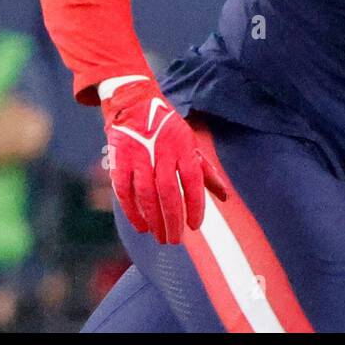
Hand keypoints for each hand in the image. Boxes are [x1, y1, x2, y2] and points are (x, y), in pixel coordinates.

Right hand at [101, 79, 228, 243]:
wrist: (134, 105)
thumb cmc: (167, 130)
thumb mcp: (190, 144)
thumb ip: (206, 172)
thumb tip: (225, 197)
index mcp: (183, 148)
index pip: (192, 181)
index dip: (194, 205)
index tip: (195, 226)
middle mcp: (161, 152)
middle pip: (168, 191)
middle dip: (172, 219)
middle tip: (175, 239)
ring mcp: (139, 156)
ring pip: (146, 193)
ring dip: (153, 218)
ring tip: (160, 236)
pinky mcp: (119, 159)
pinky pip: (124, 190)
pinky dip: (132, 210)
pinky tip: (141, 226)